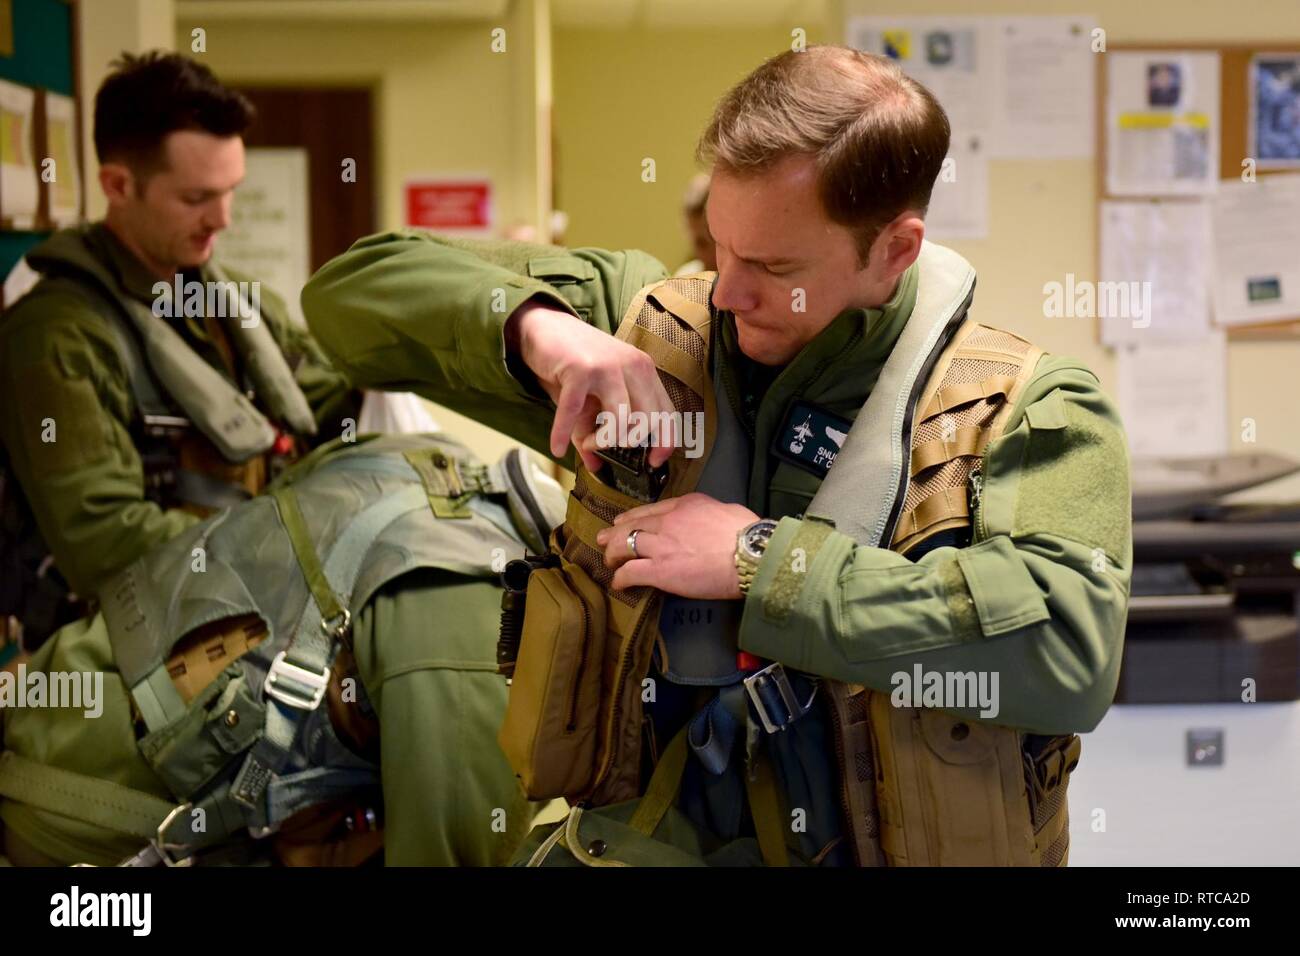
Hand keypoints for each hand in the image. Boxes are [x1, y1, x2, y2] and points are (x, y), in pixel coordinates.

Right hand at [508, 301, 677, 470]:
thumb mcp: (592, 398)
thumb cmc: (574, 363)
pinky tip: (557, 447)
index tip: (653, 462)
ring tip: (585, 442)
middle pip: (649, 421)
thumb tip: (595, 467)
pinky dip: (563, 434)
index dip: (665, 443)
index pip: (668, 413)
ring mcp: (608, 366)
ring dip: (601, 440)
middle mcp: (633, 366)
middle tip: (603, 447)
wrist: (545, 326)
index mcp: (644, 371)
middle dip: (626, 444)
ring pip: (621, 420)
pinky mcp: (579, 369)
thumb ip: (595, 431)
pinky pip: (575, 412)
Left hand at [594, 492, 759, 597]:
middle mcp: (666, 522)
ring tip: (610, 563)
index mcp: (684, 505)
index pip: (649, 510)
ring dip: (613, 555)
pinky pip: (630, 573)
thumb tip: (709, 521)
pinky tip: (619, 583)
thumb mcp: (725, 510)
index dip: (631, 517)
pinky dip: (621, 578)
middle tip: (604, 541)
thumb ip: (708, 513)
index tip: (623, 522)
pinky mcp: (660, 570)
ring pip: (622, 546)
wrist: (749, 554)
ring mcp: (660, 545)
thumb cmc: (746, 534)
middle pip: (630, 525)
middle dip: (614, 534)